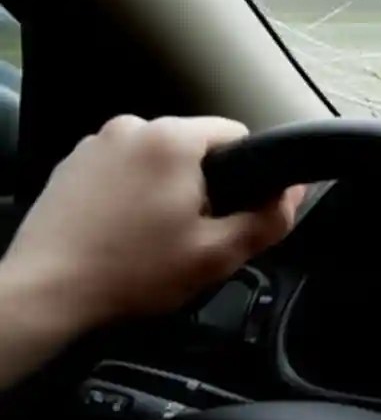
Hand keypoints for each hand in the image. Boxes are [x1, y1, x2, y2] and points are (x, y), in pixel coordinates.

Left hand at [1, 115, 303, 332]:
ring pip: (156, 160)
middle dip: (200, 184)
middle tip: (189, 235)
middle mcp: (133, 126)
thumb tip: (296, 192)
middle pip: (194, 148)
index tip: (228, 215)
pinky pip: (121, 169)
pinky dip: (128, 193)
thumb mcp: (218, 255)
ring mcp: (95, 143)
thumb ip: (269, 219)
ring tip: (149, 237)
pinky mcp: (70, 164)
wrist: (46, 293)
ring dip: (162, 188)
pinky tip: (119, 231)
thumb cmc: (134, 271)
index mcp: (173, 138)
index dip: (245, 176)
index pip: (235, 135)